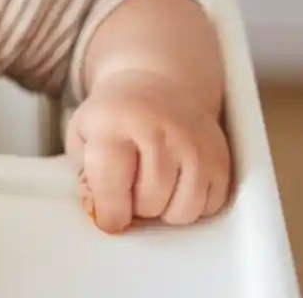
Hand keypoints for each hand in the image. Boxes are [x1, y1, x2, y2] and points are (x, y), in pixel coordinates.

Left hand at [65, 70, 230, 233]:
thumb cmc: (114, 116)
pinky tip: (176, 183)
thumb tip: (103, 214)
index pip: (111, 184)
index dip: (109, 213)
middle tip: (129, 189)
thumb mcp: (82, 135)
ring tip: (151, 187)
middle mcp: (159, 132)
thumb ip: (85, 177)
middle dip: (135, 208)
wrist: (159, 82)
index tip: (109, 220)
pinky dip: (191, 205)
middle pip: (149, 203)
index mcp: (115, 124)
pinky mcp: (220, 157)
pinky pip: (209, 206)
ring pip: (182, 211)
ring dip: (164, 210)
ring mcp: (194, 144)